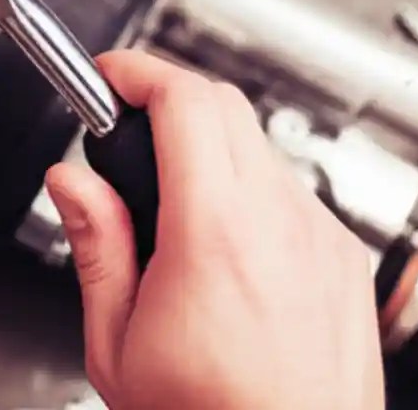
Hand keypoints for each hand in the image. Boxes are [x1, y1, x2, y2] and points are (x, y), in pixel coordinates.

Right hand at [47, 51, 383, 409]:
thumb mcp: (117, 346)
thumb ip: (96, 248)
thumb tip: (71, 184)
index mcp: (215, 237)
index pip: (187, 102)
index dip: (139, 71)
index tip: (111, 75)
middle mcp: (282, 225)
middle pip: (227, 106)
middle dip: (169, 98)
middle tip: (128, 126)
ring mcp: (324, 239)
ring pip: (261, 148)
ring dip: (211, 148)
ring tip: (171, 205)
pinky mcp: (346, 258)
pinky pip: (292, 192)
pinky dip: (250, 190)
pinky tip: (223, 244)